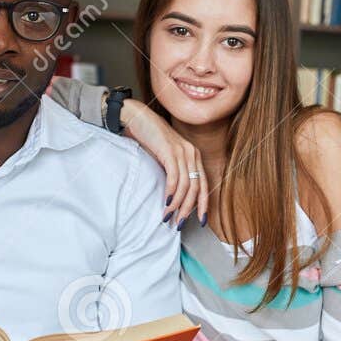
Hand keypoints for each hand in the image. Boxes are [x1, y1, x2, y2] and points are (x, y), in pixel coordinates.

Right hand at [121, 100, 207, 226]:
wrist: (137, 117)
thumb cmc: (148, 138)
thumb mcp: (165, 156)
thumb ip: (172, 171)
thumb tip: (172, 195)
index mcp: (193, 155)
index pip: (204, 184)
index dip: (203, 204)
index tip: (201, 220)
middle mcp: (191, 153)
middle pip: (196, 188)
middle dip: (188, 209)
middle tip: (179, 223)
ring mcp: (182, 151)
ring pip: (186, 185)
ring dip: (177, 204)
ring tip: (168, 216)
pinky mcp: (170, 151)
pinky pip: (175, 177)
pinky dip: (171, 192)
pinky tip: (166, 202)